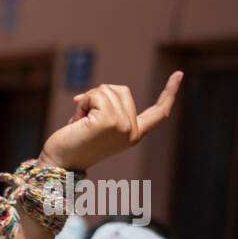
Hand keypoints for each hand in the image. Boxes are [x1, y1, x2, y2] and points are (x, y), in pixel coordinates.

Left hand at [40, 72, 181, 171]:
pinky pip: (97, 94)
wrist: (58, 164)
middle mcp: (132, 131)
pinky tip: (77, 120)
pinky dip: (84, 101)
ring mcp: (122, 126)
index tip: (179, 74)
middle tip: (83, 119)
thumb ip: (103, 108)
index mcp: (134, 135)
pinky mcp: (109, 121)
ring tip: (80, 122)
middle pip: (122, 91)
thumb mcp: (94, 124)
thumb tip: (89, 94)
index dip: (170, 93)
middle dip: (98, 97)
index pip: (158, 113)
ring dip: (88, 100)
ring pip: (108, 90)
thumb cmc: (71, 145)